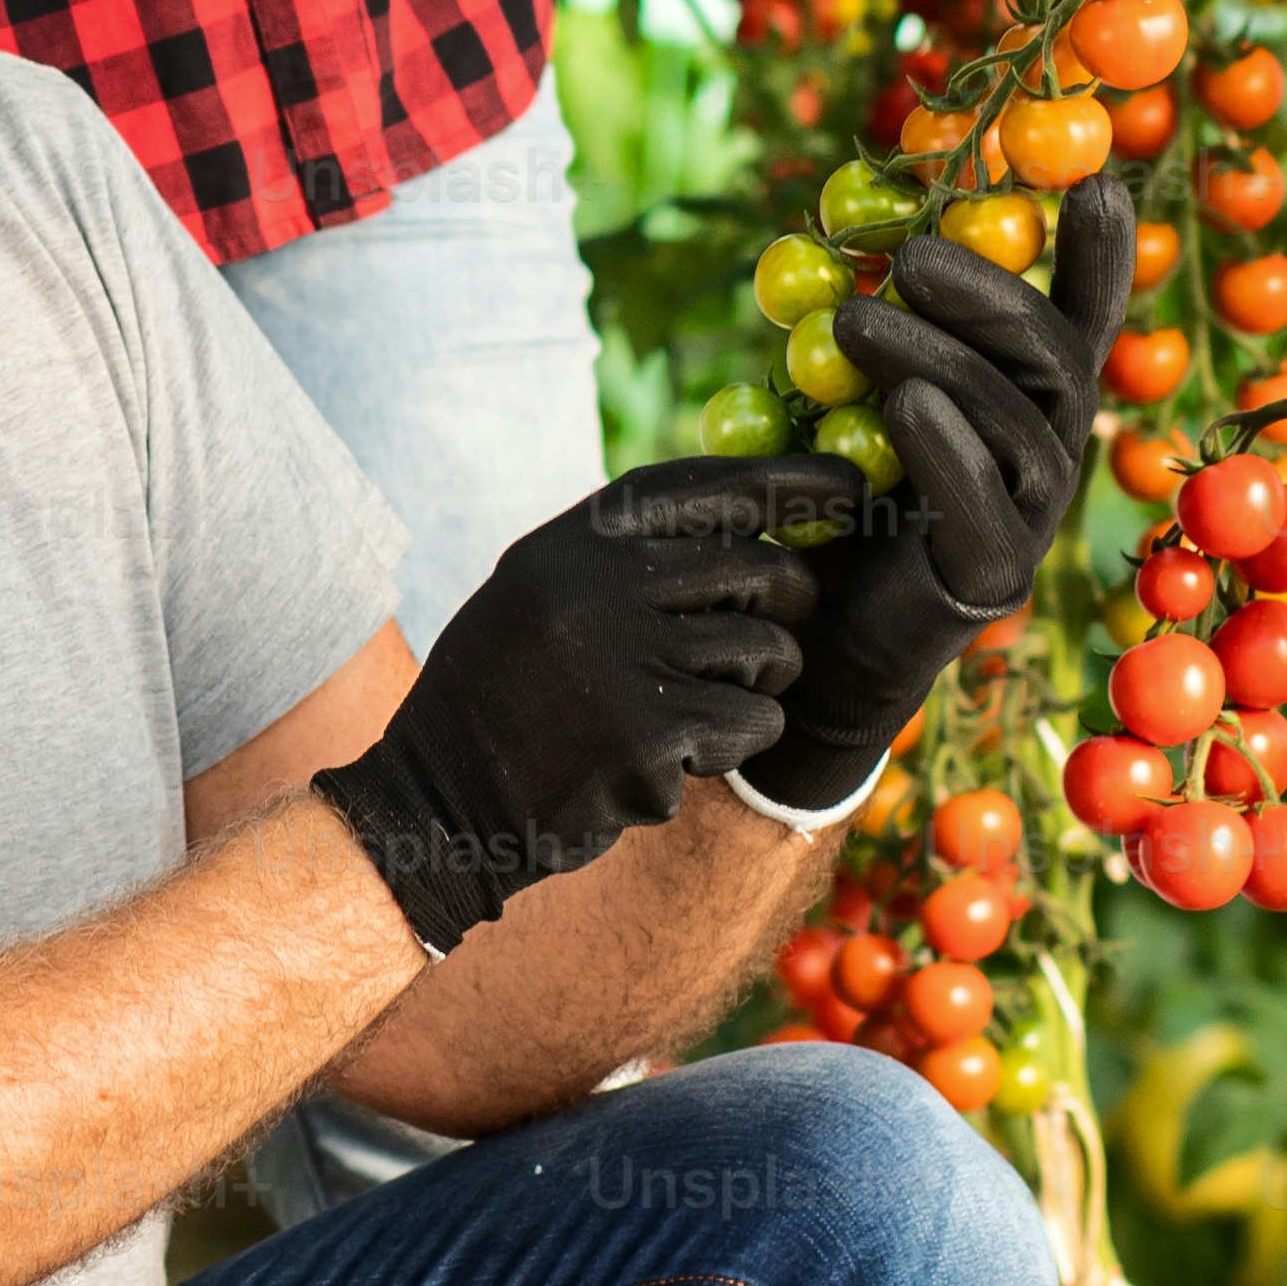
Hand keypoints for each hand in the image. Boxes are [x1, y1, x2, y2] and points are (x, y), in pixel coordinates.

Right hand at [310, 455, 853, 954]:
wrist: (438, 801)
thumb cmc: (505, 697)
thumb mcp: (543, 592)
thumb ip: (629, 556)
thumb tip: (753, 521)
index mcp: (573, 541)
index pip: (709, 487)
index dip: (790, 483)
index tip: (849, 486)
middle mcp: (598, 585)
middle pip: (762, 570)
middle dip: (785, 610)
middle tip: (759, 648)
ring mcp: (623, 658)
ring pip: (769, 651)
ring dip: (751, 690)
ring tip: (682, 717)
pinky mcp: (647, 736)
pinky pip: (753, 724)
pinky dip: (727, 747)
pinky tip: (663, 762)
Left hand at [741, 175, 1138, 821]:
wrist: (808, 640)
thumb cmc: (831, 500)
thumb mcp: (849, 398)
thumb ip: (875, 333)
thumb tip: (855, 240)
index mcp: (1023, 403)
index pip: (1076, 320)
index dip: (1099, 257)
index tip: (1101, 181)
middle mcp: (1044, 455)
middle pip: (1054, 359)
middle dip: (991, 295)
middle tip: (912, 255)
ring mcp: (1027, 519)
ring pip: (1019, 424)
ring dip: (941, 360)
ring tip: (855, 321)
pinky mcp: (989, 578)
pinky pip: (987, 508)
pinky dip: (948, 449)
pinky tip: (902, 406)